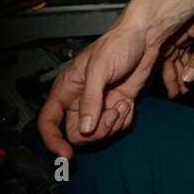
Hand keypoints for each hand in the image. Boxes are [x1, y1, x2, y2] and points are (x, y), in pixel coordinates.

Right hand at [36, 23, 161, 159]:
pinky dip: (124, 120)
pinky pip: (117, 126)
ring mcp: (100, 104)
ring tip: (121, 104)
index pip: (48, 122)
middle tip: (109, 116)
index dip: (52, 140)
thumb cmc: (117, 44)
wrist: (144, 39)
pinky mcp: (117, 105)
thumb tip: (85, 127)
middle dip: (96, 131)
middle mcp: (81, 100)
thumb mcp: (99, 69)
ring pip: (98, 133)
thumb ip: (90, 99)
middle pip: (77, 134)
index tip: (65, 154)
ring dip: (113, 124)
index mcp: (67, 89)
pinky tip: (128, 103)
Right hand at [160, 0, 193, 97]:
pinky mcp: (192, 30)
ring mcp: (185, 29)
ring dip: (181, 70)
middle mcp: (179, 28)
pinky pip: (184, 49)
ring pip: (177, 54)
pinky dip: (186, 60)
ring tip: (184, 85)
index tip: (171, 89)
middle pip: (169, 57)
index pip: (165, 56)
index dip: (167, 75)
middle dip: (173, 76)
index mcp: (180, 28)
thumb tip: (189, 76)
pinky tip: (189, 70)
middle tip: (176, 92)